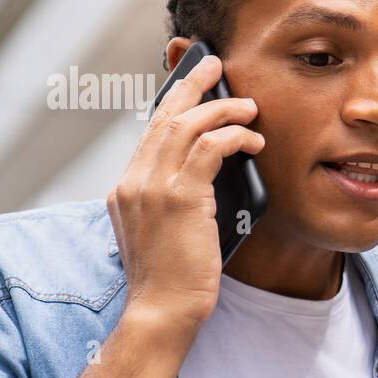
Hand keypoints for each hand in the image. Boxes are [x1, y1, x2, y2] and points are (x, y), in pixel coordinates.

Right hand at [106, 54, 264, 333]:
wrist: (161, 314)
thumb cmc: (173, 284)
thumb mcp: (166, 235)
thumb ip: (176, 204)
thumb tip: (211, 180)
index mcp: (125, 191)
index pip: (149, 134)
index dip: (172, 105)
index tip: (190, 87)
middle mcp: (132, 183)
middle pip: (162, 117)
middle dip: (190, 85)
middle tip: (213, 64)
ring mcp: (152, 189)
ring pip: (186, 125)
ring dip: (221, 108)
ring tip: (248, 105)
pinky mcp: (179, 199)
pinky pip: (209, 148)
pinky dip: (234, 136)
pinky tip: (253, 140)